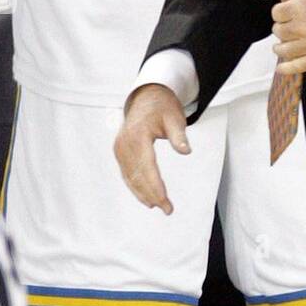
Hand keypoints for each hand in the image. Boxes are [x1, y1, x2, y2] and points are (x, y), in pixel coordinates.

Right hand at [114, 84, 190, 214]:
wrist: (146, 96)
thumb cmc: (163, 107)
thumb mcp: (175, 117)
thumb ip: (179, 136)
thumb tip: (186, 151)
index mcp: (137, 135)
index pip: (147, 166)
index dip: (155, 185)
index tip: (164, 200)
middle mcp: (124, 144)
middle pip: (137, 175)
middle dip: (151, 194)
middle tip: (167, 209)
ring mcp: (119, 148)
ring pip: (130, 177)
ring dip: (142, 193)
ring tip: (157, 206)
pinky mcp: (119, 151)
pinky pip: (127, 173)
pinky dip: (135, 186)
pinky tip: (145, 197)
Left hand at [273, 0, 305, 73]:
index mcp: (300, 8)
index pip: (277, 12)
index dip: (281, 13)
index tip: (285, 15)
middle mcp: (300, 27)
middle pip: (278, 31)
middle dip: (282, 28)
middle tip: (289, 28)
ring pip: (282, 50)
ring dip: (281, 47)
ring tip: (284, 46)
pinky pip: (294, 67)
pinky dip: (284, 68)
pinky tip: (282, 67)